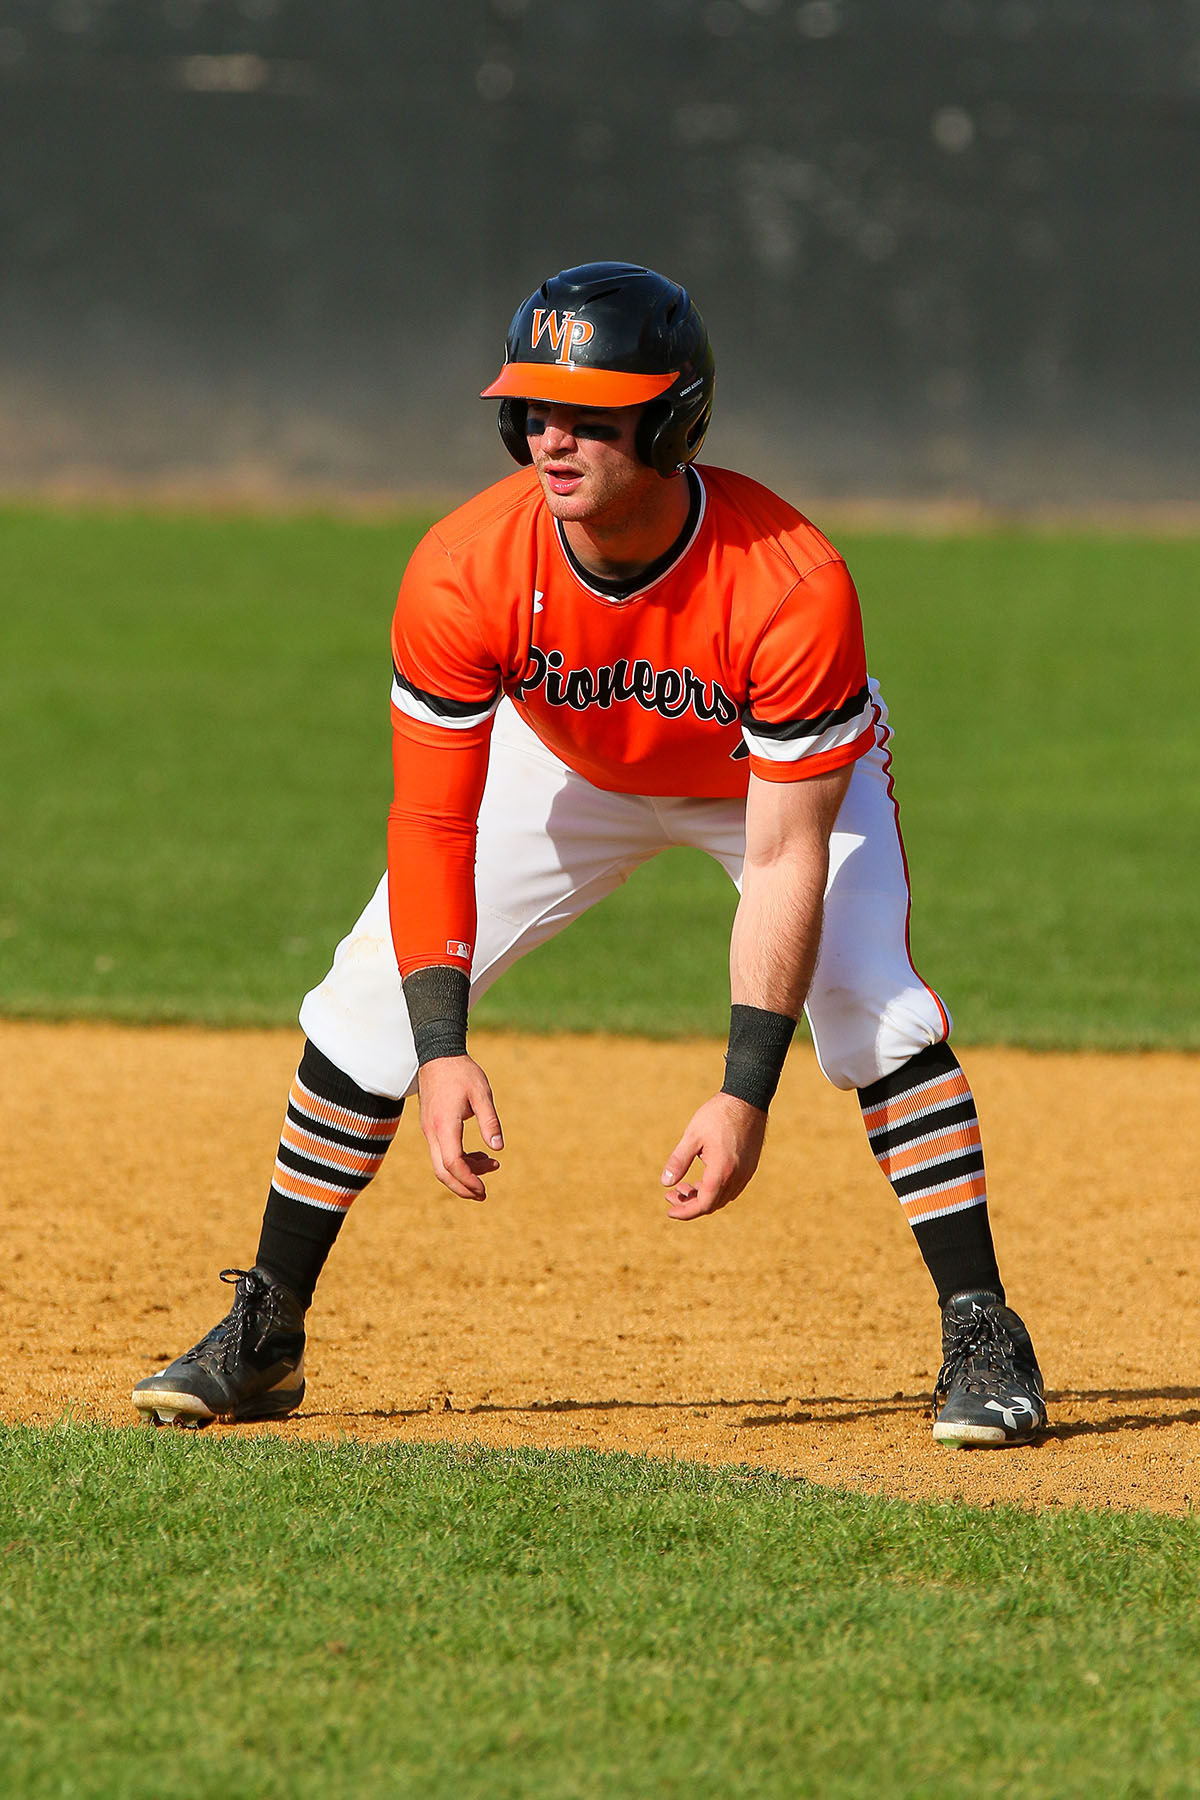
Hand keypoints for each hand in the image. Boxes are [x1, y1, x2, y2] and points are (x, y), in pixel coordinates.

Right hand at [416, 1055, 503, 1199]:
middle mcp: (432, 1131)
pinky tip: (478, 1155)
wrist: (438, 1054)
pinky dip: (459, 1160)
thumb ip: (490, 1121)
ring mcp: (429, 1130)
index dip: (468, 1180)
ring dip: (463, 1172)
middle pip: (442, 1171)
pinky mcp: (431, 1127)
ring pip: (441, 1163)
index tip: (484, 1189)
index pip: (452, 1163)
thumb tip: (498, 1148)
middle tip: (483, 1194)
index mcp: (444, 1125)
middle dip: (462, 1187)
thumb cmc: (461, 1072)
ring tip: (492, 1165)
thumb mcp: (482, 1094)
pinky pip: (442, 1152)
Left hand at [660, 1092, 766, 1220]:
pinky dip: (715, 1190)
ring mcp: (746, 1173)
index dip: (685, 1212)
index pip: (703, 1204)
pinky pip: (731, 1188)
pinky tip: (702, 1179)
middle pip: (712, 1204)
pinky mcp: (749, 1166)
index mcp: (722, 1172)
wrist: (747, 1099)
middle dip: (690, 1204)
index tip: (669, 1210)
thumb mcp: (692, 1136)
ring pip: (722, 1197)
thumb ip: (678, 1161)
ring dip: (702, 1197)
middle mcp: (737, 1177)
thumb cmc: (717, 1115)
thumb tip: (665, 1183)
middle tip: (670, 1195)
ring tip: (682, 1187)